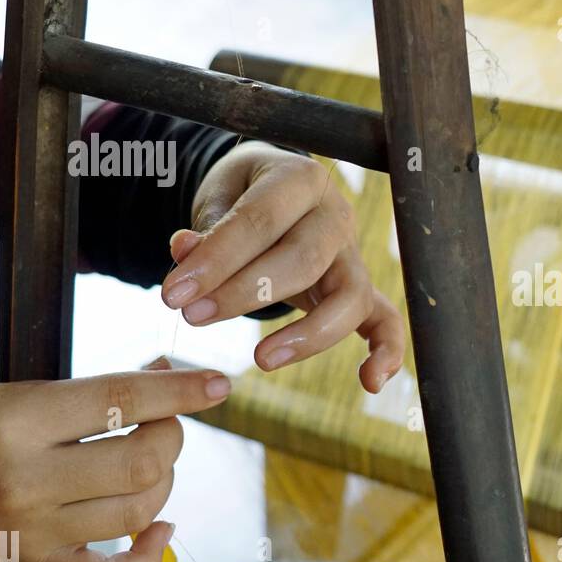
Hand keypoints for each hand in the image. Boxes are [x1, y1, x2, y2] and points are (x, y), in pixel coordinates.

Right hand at [0, 366, 229, 561]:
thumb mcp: (14, 394)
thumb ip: (92, 393)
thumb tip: (170, 376)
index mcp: (17, 421)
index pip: (122, 400)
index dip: (181, 391)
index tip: (217, 385)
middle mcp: (26, 480)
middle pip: (142, 462)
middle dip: (172, 436)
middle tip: (166, 426)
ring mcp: (33, 531)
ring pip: (138, 512)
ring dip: (164, 483)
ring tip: (150, 465)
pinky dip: (149, 557)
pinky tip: (158, 528)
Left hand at [160, 142, 405, 392]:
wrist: (278, 191)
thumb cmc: (243, 195)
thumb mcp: (218, 198)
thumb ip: (206, 227)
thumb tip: (185, 251)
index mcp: (301, 179)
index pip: (261, 219)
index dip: (217, 259)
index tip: (174, 293)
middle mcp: (337, 215)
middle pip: (304, 259)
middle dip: (245, 294)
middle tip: (194, 317)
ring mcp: (354, 256)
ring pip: (349, 297)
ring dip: (307, 335)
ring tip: (261, 358)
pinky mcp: (363, 289)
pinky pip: (387, 321)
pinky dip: (387, 351)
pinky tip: (370, 382)